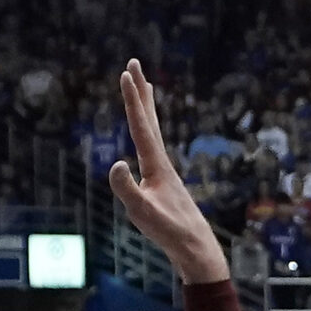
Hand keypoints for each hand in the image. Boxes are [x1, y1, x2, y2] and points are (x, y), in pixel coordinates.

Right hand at [108, 59, 229, 285]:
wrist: (196, 247)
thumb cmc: (169, 232)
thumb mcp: (142, 213)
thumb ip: (127, 188)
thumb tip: (115, 163)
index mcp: (156, 164)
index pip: (141, 126)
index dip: (133, 99)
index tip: (127, 72)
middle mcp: (162, 161)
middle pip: (150, 119)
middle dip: (141, 91)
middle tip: (135, 63)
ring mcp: (164, 170)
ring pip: (153, 130)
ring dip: (146, 107)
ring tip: (144, 86)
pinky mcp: (164, 181)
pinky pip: (152, 146)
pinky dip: (148, 131)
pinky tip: (146, 135)